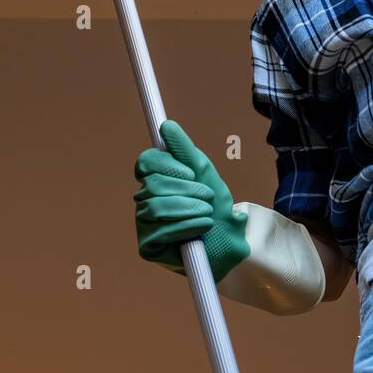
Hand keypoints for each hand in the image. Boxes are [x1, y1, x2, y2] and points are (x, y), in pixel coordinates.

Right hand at [133, 119, 250, 280]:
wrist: (229, 243)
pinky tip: (202, 226)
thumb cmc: (215, 208)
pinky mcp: (147, 247)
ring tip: (208, 213)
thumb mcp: (205, 174)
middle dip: (186, 190)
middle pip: (152, 184)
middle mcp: (145, 200)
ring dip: (188, 208)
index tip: (192, 173)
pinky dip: (185, 226)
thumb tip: (166, 125)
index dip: (169, 166)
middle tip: (208, 197)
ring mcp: (144, 223)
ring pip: (155, 207)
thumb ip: (185, 149)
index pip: (146, 162)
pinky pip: (158, 231)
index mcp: (157, 179)